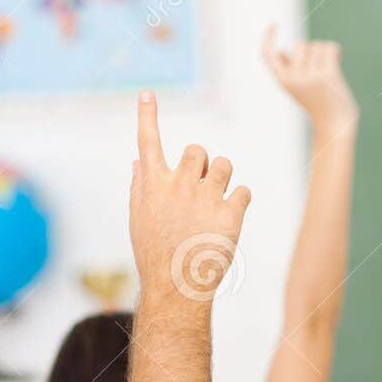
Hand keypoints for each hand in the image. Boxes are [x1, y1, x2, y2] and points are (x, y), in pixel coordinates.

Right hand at [129, 92, 251, 303]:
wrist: (177, 286)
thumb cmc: (155, 254)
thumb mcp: (138, 220)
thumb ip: (140, 186)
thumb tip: (139, 161)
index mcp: (153, 184)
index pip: (148, 141)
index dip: (147, 116)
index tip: (147, 94)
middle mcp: (178, 184)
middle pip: (197, 150)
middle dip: (201, 164)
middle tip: (200, 188)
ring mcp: (205, 196)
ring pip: (224, 165)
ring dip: (222, 178)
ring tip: (216, 201)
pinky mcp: (230, 212)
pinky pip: (243, 191)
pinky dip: (239, 201)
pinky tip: (230, 218)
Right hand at [263, 25, 359, 134]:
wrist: (334, 124)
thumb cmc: (316, 103)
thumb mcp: (295, 86)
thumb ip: (287, 69)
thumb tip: (281, 50)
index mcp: (282, 80)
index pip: (267, 54)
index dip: (268, 37)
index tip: (274, 24)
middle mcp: (294, 78)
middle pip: (299, 44)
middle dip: (309, 50)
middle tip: (318, 68)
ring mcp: (310, 76)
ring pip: (316, 46)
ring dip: (323, 53)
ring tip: (327, 71)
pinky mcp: (328, 75)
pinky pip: (330, 47)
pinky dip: (335, 51)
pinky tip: (337, 61)